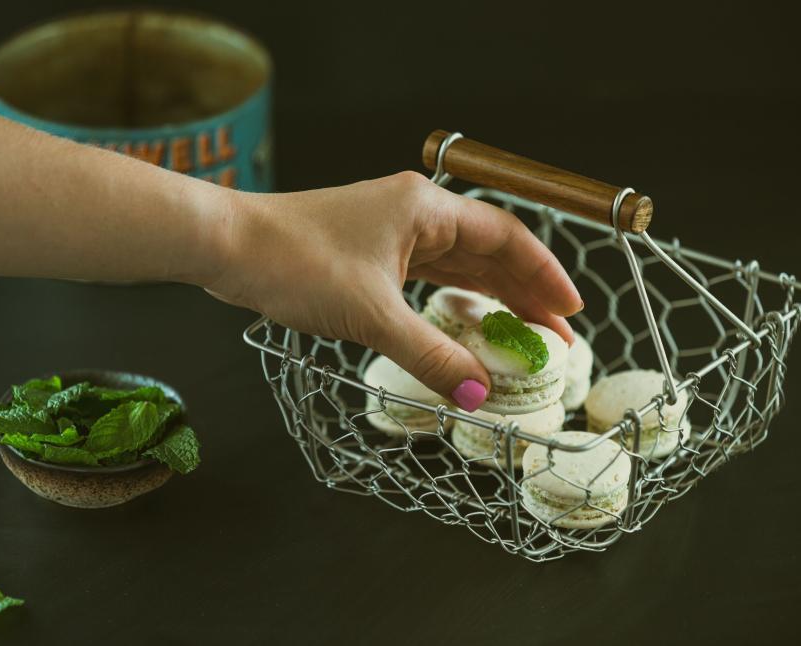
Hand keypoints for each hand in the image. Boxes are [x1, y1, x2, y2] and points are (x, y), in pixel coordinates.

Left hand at [204, 171, 581, 410]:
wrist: (229, 247)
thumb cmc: (297, 263)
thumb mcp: (373, 316)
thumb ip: (430, 355)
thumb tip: (479, 394)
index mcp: (426, 209)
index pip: (506, 238)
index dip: (544, 274)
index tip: (571, 311)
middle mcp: (414, 214)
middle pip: (487, 254)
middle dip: (524, 296)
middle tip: (556, 339)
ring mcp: (390, 234)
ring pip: (456, 268)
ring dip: (490, 301)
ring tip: (523, 338)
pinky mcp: (369, 256)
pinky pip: (425, 280)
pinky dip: (450, 305)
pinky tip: (466, 325)